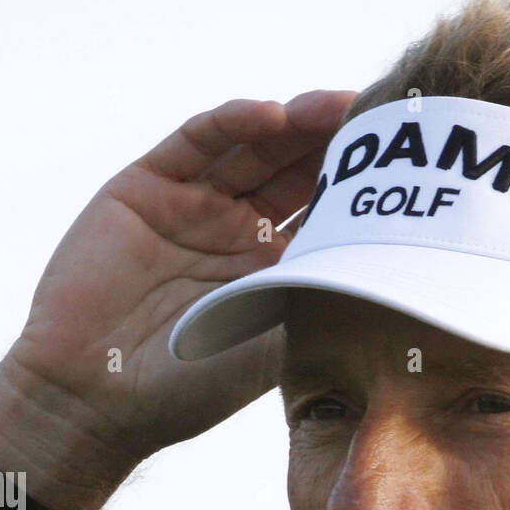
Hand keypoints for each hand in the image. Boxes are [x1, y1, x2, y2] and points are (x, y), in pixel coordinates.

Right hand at [0, 91, 355, 509]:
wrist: (95, 400)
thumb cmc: (187, 390)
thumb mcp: (273, 347)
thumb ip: (318, 302)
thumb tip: (395, 273)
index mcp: (274, 271)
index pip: (328, 213)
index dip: (365, 190)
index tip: (414, 175)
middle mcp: (237, 231)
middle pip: (298, 169)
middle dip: (340, 144)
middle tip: (387, 123)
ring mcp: (194, 204)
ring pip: (256, 146)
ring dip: (299, 123)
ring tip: (339, 109)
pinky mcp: (147, 186)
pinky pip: (198, 140)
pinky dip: (235, 122)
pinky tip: (273, 116)